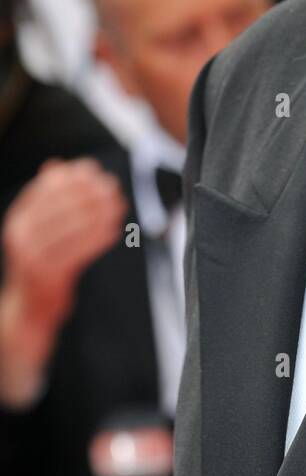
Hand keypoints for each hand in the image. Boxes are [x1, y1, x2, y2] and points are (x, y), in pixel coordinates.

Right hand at [0, 159, 126, 403]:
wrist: (28, 310)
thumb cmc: (40, 261)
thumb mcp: (37, 229)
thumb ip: (47, 199)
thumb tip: (56, 164)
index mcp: (17, 219)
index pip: (45, 189)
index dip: (72, 177)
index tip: (96, 171)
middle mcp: (19, 236)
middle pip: (61, 206)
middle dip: (91, 194)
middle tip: (113, 187)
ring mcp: (31, 258)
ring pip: (73, 227)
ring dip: (100, 214)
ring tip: (119, 206)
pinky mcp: (48, 276)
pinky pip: (79, 252)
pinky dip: (98, 238)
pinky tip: (115, 230)